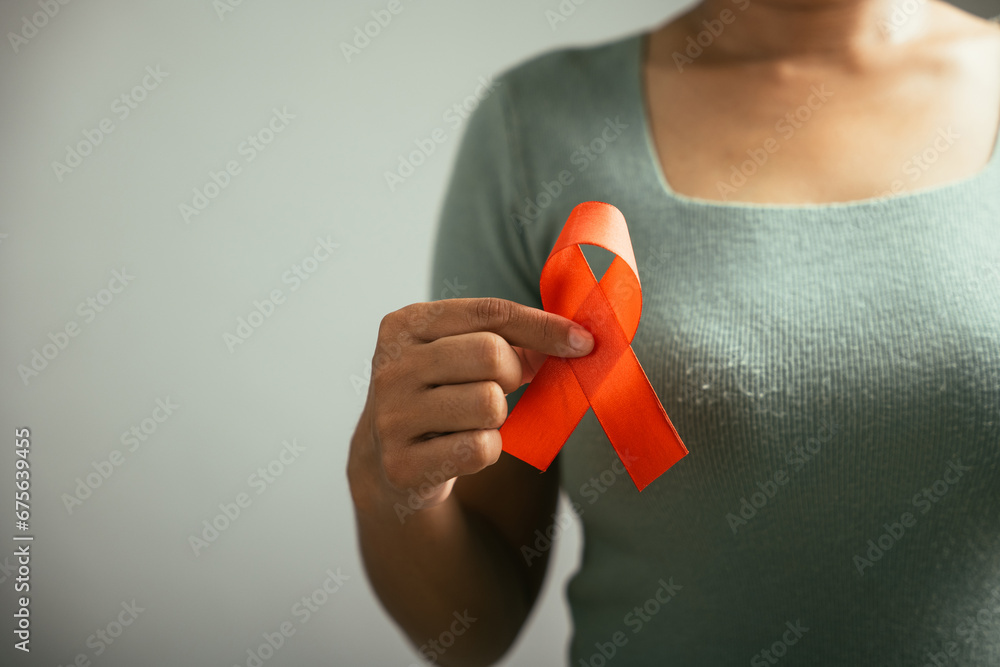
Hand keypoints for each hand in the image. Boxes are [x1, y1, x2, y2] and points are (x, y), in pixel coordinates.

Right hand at [351, 297, 593, 518]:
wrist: (388, 458)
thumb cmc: (441, 393)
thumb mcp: (460, 353)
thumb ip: (510, 339)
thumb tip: (576, 341)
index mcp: (405, 324)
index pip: (489, 313)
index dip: (544, 326)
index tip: (584, 342)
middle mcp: (391, 366)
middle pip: (491, 354)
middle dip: (513, 374)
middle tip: (500, 387)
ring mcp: (391, 416)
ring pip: (489, 404)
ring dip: (497, 416)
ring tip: (472, 419)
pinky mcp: (401, 465)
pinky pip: (479, 449)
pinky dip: (487, 449)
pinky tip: (462, 447)